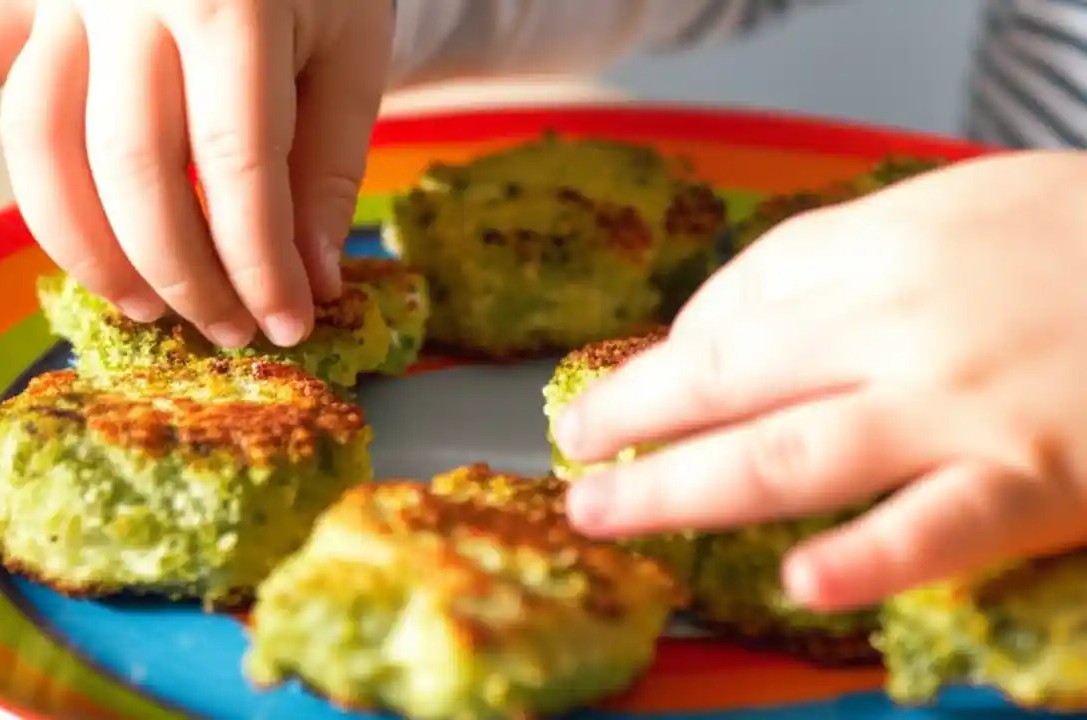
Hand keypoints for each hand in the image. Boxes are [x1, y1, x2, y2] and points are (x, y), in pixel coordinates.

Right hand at [0, 0, 391, 346]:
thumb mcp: (350, 55)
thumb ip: (328, 167)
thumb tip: (311, 283)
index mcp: (230, 3)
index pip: (235, 169)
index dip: (261, 266)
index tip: (284, 327)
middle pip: (132, 170)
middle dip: (181, 272)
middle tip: (223, 328)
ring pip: (43, 141)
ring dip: (82, 242)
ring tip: (139, 302)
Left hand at [554, 151, 1086, 610]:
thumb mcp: (968, 205)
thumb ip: (857, 254)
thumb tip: (742, 318)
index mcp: (887, 245)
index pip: (739, 302)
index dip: (670, 354)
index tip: (633, 388)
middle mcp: (900, 320)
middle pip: (730, 375)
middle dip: (633, 417)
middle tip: (571, 453)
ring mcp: (961, 403)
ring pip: (789, 453)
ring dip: (680, 488)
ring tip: (607, 513)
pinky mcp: (1036, 478)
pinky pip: (935, 526)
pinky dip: (865, 557)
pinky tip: (799, 583)